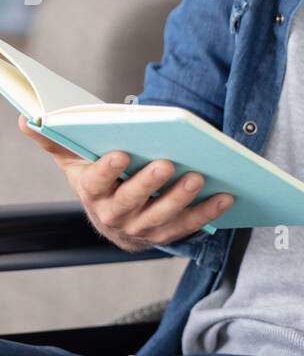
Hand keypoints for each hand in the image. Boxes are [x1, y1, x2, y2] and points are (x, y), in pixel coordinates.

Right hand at [17, 111, 233, 250]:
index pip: (96, 182)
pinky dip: (207, 213)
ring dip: (181, 200)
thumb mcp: (73, 158)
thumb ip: (54, 139)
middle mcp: (114, 215)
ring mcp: (141, 228)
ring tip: (199, 178)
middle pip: (131, 202)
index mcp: (91, 192)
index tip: (120, 154)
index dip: (108, 170)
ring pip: (161, 218)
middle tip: (168, 163)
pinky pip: (187, 226)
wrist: (112, 216)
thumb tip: (27, 120)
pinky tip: (225, 197)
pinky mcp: (165, 235)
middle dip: (149, 184)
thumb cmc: (96, 177)